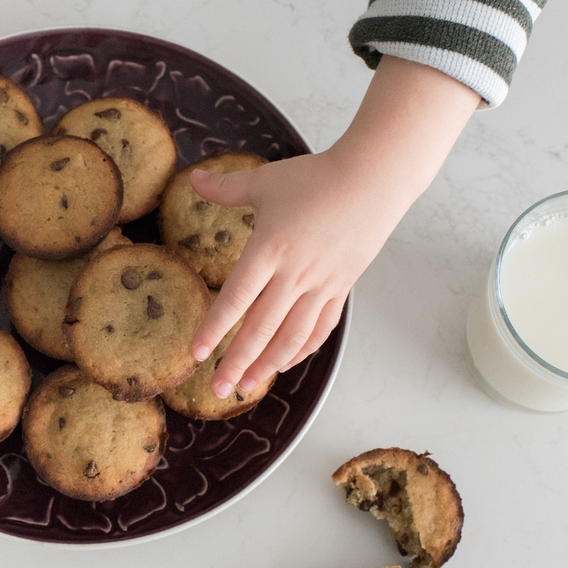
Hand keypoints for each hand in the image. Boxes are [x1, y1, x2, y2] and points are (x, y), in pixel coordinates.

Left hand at [188, 56, 479, 397]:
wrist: (374, 179)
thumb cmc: (317, 177)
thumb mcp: (265, 180)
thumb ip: (226, 188)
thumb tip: (192, 178)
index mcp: (270, 250)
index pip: (236, 298)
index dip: (214, 329)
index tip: (197, 354)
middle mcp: (295, 274)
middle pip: (261, 328)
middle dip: (237, 362)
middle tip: (216, 390)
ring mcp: (321, 284)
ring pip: (292, 336)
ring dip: (268, 364)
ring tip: (247, 385)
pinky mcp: (341, 287)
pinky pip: (320, 327)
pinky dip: (302, 349)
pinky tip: (285, 363)